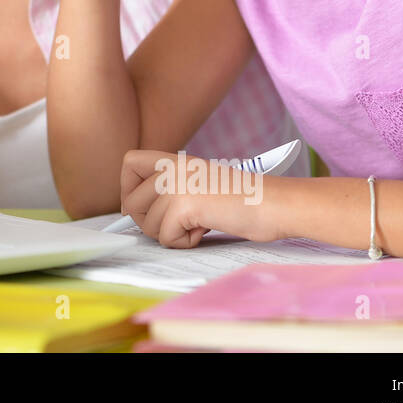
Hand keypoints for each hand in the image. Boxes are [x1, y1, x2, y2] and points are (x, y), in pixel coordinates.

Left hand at [119, 149, 280, 247]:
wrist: (274, 203)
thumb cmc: (243, 200)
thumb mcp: (199, 182)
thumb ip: (170, 188)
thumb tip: (134, 210)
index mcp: (175, 159)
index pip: (129, 162)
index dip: (129, 188)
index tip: (144, 205)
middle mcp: (172, 167)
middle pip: (132, 203)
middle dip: (150, 222)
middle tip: (179, 223)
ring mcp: (176, 185)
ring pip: (147, 224)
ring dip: (171, 233)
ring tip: (198, 224)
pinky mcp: (184, 205)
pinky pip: (165, 237)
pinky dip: (185, 243)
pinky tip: (205, 230)